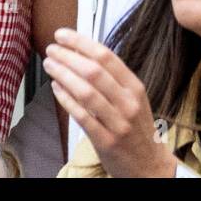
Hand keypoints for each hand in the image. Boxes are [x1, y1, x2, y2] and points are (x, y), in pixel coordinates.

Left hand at [45, 27, 177, 177]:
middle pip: (94, 71)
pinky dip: (66, 100)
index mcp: (135, 87)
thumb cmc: (137, 129)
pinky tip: (56, 89)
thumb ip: (113, 78)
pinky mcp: (106, 141)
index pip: (106, 56)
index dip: (80, 42)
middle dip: (68, 56)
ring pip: (86, 92)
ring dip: (63, 75)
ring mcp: (118, 123)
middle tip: (51, 50)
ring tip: (50, 65)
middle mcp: (128, 103)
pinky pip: (82, 116)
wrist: (150, 166)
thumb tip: (83, 52)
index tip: (63, 35)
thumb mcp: (134, 98)